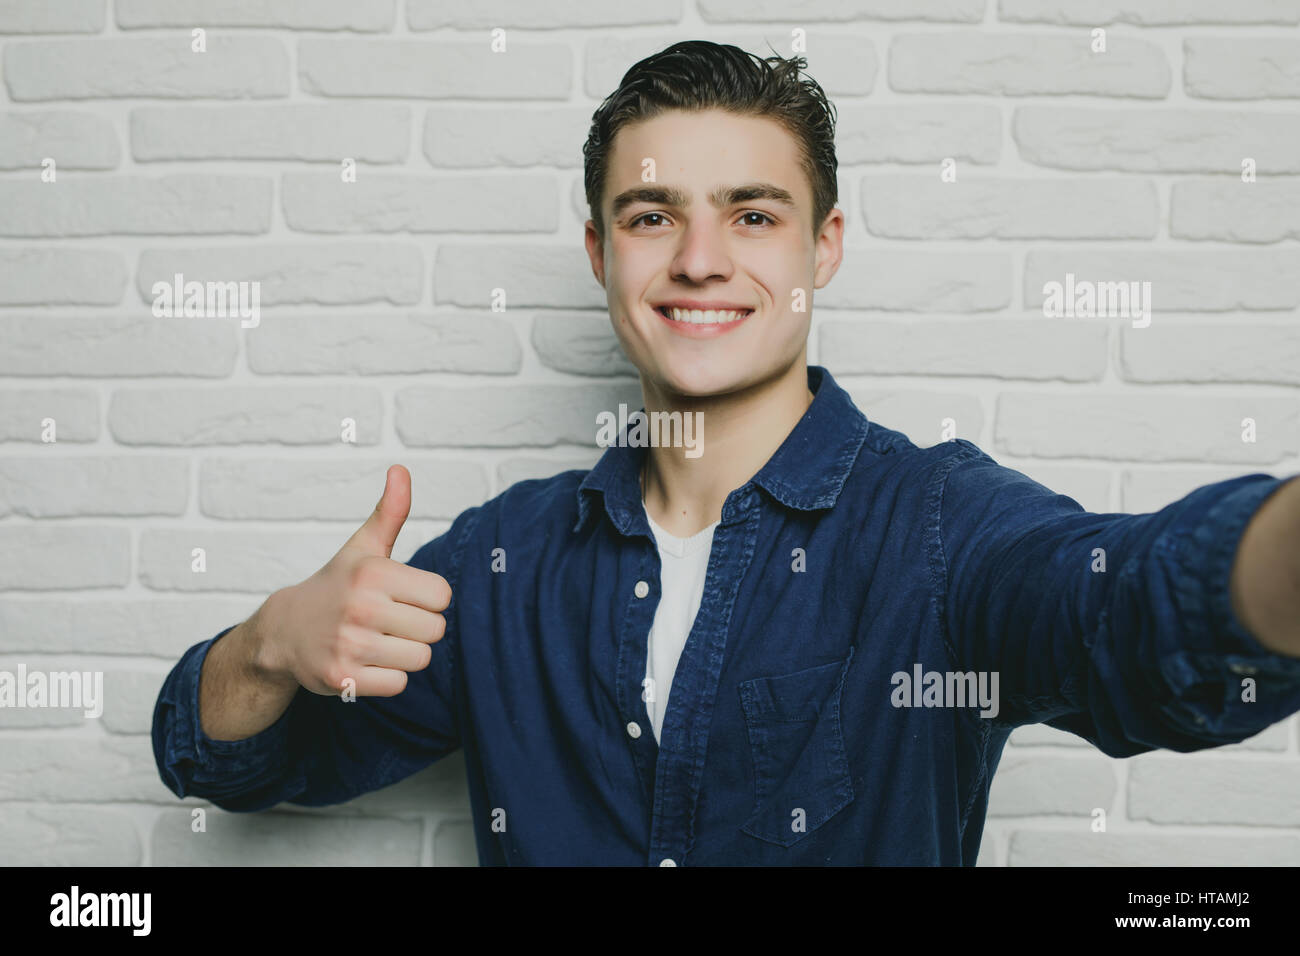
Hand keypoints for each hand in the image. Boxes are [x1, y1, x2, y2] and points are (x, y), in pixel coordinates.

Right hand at [255, 465, 451, 697]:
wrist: (283, 632)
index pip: (442, 595)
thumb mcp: (362, 547)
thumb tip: (401, 469)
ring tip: (378, 641)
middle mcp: (360, 607)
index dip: (428, 599)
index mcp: (372, 572)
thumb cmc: (337, 586)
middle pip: (435, 630)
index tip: (404, 597)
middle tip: (389, 622)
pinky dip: (388, 678)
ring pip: (419, 659)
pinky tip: (367, 662)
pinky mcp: (343, 679)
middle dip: (418, 628)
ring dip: (404, 654)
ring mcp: (349, 645)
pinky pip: (398, 684)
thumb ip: (389, 512)